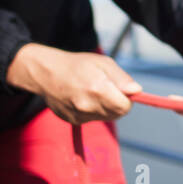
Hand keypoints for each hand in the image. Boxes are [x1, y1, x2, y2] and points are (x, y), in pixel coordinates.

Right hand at [7, 43, 140, 122]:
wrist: (46, 73)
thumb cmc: (78, 65)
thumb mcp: (103, 63)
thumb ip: (122, 78)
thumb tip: (136, 91)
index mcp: (97, 89)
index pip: (125, 107)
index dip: (127, 99)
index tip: (122, 91)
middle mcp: (87, 105)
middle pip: (117, 114)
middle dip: (117, 103)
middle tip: (107, 90)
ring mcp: (78, 115)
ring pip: (105, 117)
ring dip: (106, 108)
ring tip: (93, 92)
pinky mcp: (72, 120)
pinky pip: (92, 119)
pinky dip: (93, 111)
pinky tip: (83, 98)